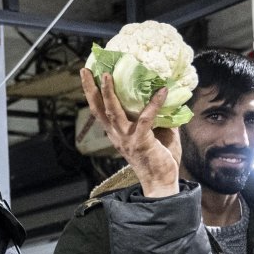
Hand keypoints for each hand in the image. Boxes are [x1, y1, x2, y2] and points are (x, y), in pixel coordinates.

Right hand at [81, 67, 181, 197]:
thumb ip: (158, 116)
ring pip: (113, 112)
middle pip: (98, 109)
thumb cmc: (160, 159)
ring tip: (108, 75)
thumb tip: (167, 96)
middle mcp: (117, 135)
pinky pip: (145, 118)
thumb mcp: (157, 134)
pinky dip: (154, 104)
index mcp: (116, 134)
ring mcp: (127, 139)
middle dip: (91, 89)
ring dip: (109, 92)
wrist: (162, 183)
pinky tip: (162, 91)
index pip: (99, 111)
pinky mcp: (141, 141)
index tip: (87, 76)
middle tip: (85, 70)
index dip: (92, 94)